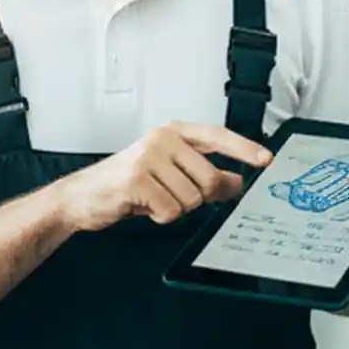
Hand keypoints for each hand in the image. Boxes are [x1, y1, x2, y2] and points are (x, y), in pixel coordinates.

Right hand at [55, 122, 272, 232]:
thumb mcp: (169, 174)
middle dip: (197, 197)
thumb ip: (204, 175)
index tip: (266, 160)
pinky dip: (159, 216)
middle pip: (209, 178)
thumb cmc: (127, 184)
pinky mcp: (137, 179)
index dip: (243, 149)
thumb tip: (237, 182)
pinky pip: (170, 210)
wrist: (82, 196)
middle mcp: (162, 139)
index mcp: (173, 132)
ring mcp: (149, 157)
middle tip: (172, 195)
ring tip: (153, 198)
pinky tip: (143, 206)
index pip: (217, 136)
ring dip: (175, 208)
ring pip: (191, 198)